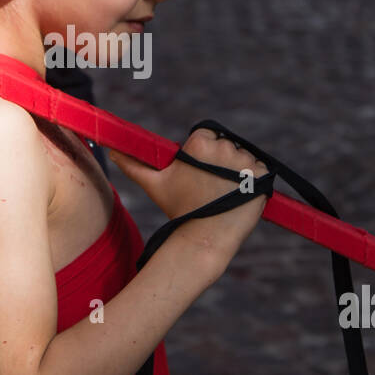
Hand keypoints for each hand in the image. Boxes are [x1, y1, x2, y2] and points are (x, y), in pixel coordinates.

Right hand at [109, 128, 269, 256]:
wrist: (206, 238)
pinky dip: (256, 180)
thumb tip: (111, 151)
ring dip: (239, 172)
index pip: (207, 137)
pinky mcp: (262, 175)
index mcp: (199, 143)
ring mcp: (245, 161)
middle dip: (222, 164)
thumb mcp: (154, 184)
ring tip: (226, 193)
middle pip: (226, 146)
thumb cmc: (179, 209)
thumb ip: (133, 164)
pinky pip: (263, 169)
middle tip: (212, 187)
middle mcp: (223, 147)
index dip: (204, 156)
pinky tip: (243, 195)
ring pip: (244, 158)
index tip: (200, 174)